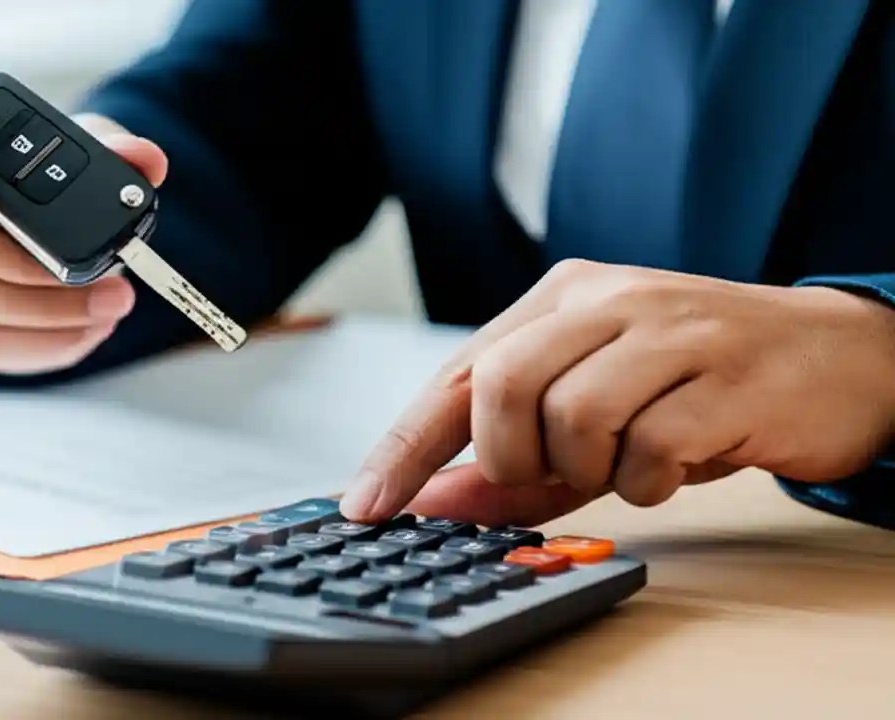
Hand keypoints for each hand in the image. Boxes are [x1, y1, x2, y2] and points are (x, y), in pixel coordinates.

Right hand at [0, 101, 167, 373]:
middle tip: (95, 273)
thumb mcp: (84, 141)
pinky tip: (92, 330)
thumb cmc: (51, 170)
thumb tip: (146, 159)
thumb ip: (113, 143)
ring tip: (112, 304)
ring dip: (45, 312)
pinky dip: (45, 345)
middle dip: (24, 264)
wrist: (50, 216)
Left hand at [342, 259, 894, 525]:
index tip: (367, 506)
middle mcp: (608, 299)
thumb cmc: (695, 383)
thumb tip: (436, 501)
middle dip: (510, 459)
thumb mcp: (597, 408)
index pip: (456, 374)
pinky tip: (677, 463)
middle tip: (555, 476)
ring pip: (572, 419)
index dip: (404, 447)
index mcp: (561, 298)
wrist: (834, 356)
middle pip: (500, 387)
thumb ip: (519, 455)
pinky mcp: (727, 376)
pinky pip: (650, 450)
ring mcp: (670, 331)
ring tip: (632, 461)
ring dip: (590, 472)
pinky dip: (650, 482)